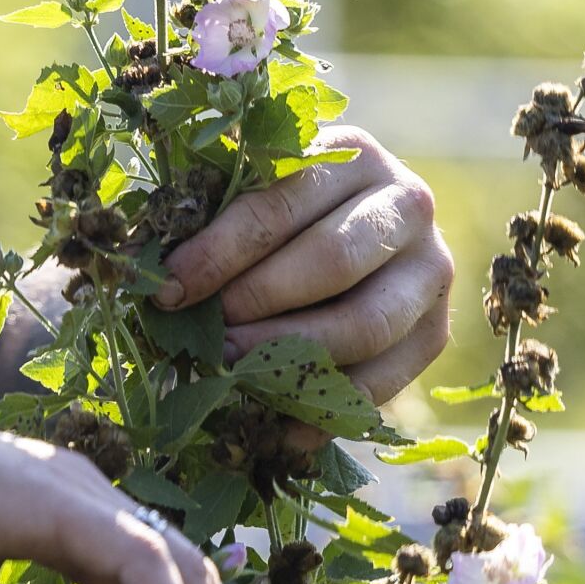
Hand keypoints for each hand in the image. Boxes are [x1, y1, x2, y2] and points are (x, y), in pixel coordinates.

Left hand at [157, 125, 452, 404]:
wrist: (359, 227)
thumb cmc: (280, 207)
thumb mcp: (251, 186)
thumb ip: (212, 206)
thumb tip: (148, 263)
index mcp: (350, 154)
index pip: (280, 201)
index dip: (219, 250)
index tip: (170, 288)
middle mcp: (405, 202)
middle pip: (330, 259)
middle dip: (258, 303)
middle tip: (207, 336)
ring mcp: (431, 267)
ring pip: (366, 322)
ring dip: (292, 354)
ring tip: (234, 372)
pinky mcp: (436, 329)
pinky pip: (387, 379)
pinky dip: (329, 409)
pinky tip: (279, 429)